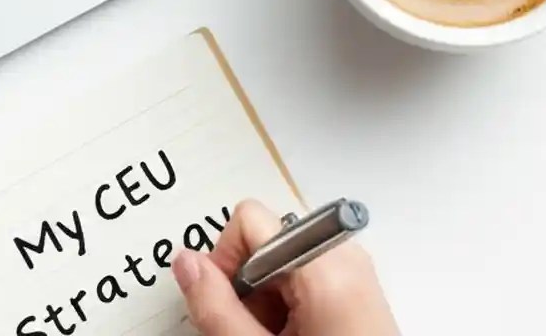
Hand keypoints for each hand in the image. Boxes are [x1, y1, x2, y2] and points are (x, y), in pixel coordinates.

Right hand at [172, 200, 399, 335]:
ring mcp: (355, 274)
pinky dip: (287, 307)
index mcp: (325, 265)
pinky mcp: (357, 290)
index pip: (249, 220)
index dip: (225, 260)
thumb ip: (216, 306)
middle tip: (251, 331)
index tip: (225, 302)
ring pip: (281, 263)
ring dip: (265, 300)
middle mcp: (345, 257)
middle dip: (246, 285)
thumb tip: (188, 264)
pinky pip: (304, 278)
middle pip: (265, 240)